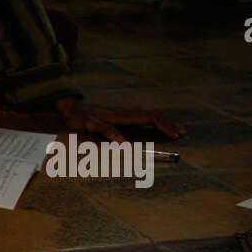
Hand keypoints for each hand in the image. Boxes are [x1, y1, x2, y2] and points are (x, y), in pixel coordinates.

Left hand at [55, 98, 185, 142]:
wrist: (68, 107)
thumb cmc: (78, 117)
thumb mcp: (90, 126)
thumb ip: (106, 132)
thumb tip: (124, 144)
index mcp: (122, 114)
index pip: (151, 117)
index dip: (165, 126)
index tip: (175, 135)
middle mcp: (126, 111)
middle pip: (155, 114)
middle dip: (170, 124)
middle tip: (183, 134)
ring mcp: (123, 112)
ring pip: (150, 114)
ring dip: (164, 122)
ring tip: (175, 131)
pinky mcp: (120, 115)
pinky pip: (142, 117)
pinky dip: (154, 121)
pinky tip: (156, 127)